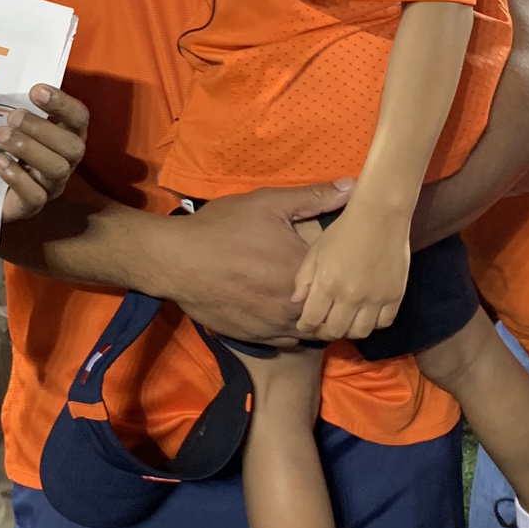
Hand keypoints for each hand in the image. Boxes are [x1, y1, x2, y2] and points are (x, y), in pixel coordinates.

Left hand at [0, 85, 88, 222]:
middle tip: (12, 117)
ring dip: (28, 149)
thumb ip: (22, 106)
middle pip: (72, 146)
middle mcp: (67, 161)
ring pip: (56, 169)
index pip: (79, 118)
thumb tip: (6, 76)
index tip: (36, 90)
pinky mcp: (34, 206)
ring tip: (1, 136)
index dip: (62, 103)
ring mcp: (53, 185)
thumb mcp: (18, 126)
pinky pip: (35, 195)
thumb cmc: (10, 149)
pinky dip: (16, 177)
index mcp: (68, 135)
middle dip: (42, 129)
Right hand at [141, 179, 353, 342]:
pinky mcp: (257, 339)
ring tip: (315, 301)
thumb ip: (313, 198)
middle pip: (334, 312)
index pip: (345, 280)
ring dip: (318, 318)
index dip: (348, 272)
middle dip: (338, 300)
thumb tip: (352, 186)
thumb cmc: (222, 229)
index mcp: (305, 272)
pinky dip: (294, 330)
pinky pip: (289, 341)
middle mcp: (295, 306)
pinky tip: (287, 312)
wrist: (176, 261)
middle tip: (337, 286)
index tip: (350, 265)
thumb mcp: (267, 203)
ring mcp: (276, 327)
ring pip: (313, 332)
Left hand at [293, 203, 408, 341]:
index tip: (305, 324)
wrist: (379, 217)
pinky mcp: (395, 295)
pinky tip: (367, 314)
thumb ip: (303, 278)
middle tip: (325, 325)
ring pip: (360, 332)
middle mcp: (350, 296)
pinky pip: (384, 322)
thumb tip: (296, 302)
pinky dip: (373, 323)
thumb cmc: (343, 231)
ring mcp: (375, 298)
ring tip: (346, 321)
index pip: (312, 320)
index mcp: (327, 284)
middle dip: (326, 331)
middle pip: (336, 331)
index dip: (306, 326)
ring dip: (350, 330)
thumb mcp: (315, 251)